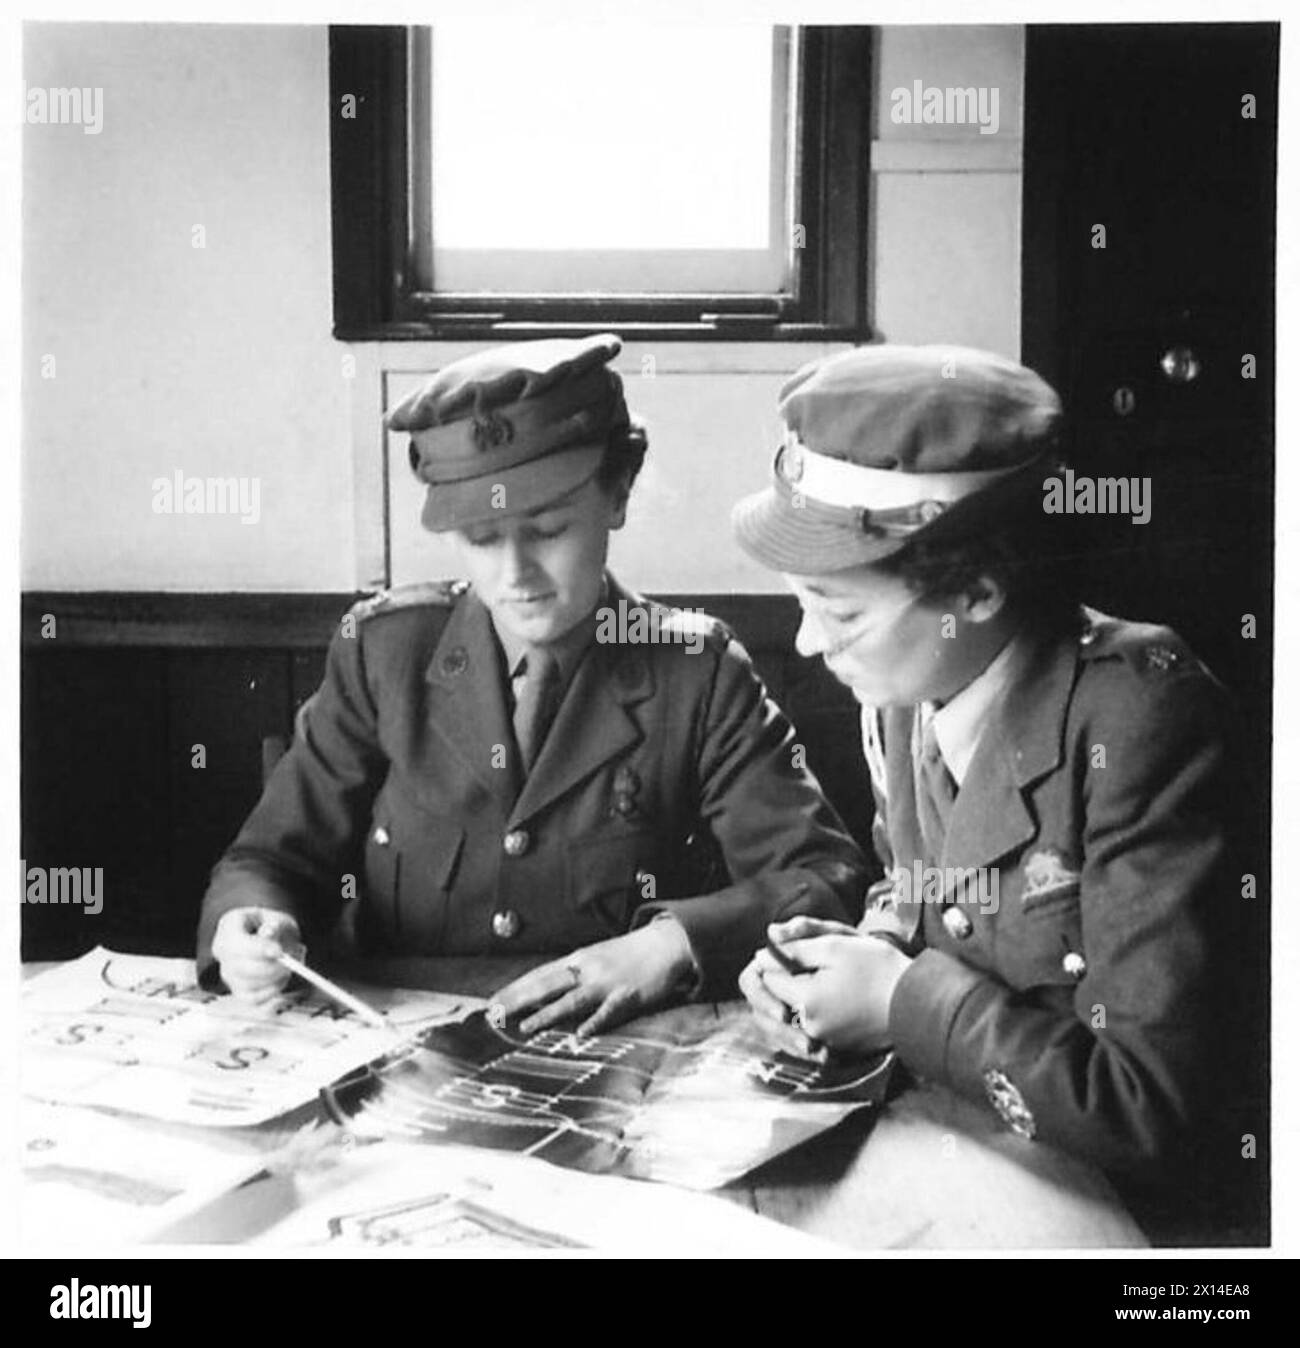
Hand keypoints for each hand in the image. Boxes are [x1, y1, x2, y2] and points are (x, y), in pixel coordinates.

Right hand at [211, 907, 303, 1004]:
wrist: (274, 937)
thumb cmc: (275, 926)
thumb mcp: (279, 919)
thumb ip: (275, 925)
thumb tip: (268, 934)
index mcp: (229, 925)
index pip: (235, 943)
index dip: (257, 949)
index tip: (279, 952)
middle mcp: (222, 951)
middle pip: (239, 967)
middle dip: (270, 968)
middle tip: (291, 963)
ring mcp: (228, 972)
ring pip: (247, 985)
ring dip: (274, 980)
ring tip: (289, 967)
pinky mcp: (238, 989)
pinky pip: (252, 999)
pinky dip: (271, 993)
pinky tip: (282, 980)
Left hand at [488, 919, 695, 1037]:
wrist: (664, 944)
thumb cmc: (626, 956)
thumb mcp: (594, 959)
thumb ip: (570, 975)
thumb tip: (540, 993)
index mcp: (577, 960)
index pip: (538, 975)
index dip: (513, 989)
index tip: (490, 1003)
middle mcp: (587, 969)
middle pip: (547, 985)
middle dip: (519, 1000)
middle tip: (495, 1015)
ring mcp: (607, 983)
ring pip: (573, 1000)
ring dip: (548, 1014)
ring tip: (526, 1027)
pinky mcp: (628, 997)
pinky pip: (609, 1012)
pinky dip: (595, 1022)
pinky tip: (582, 1034)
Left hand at [739, 915, 910, 1056]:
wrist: (916, 1002)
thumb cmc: (878, 969)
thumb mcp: (835, 947)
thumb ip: (794, 949)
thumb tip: (762, 955)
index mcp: (805, 1000)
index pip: (766, 978)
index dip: (774, 960)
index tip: (792, 949)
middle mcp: (809, 1027)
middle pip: (774, 1000)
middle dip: (780, 980)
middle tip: (804, 963)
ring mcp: (823, 1041)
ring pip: (788, 1016)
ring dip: (792, 997)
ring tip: (818, 979)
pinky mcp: (835, 1048)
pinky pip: (807, 1030)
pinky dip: (809, 1014)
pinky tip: (827, 998)